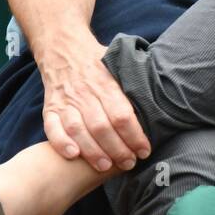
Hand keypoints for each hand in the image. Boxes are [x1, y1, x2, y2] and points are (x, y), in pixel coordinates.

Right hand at [39, 32, 150, 171]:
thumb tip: (164, 97)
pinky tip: (73, 155)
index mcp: (106, 82)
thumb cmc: (98, 62)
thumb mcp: (118, 63)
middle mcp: (85, 92)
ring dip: (92, 151)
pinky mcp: (50, 108)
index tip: (144, 150)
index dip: (135, 136)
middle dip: (117, 150)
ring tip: (105, 166)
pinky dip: (61, 142)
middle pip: (101, 126)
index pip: (122, 114)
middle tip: (128, 163)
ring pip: (78, 129)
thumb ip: (135, 81)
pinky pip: (52, 127)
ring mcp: (66, 100)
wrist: (63, 48)